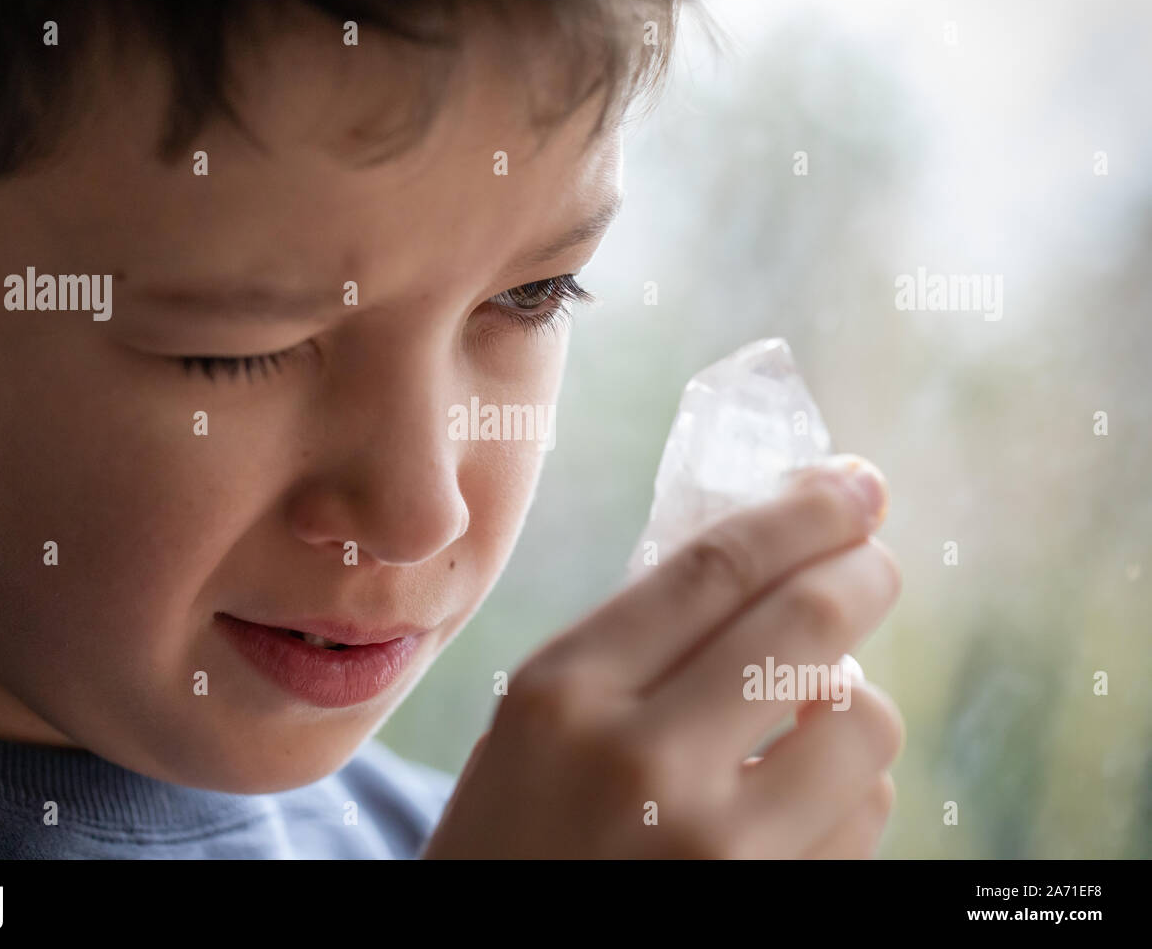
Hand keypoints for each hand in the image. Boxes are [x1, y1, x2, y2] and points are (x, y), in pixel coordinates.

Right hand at [422, 456, 902, 857]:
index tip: (853, 485)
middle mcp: (642, 764)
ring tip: (802, 717)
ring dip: (852, 700)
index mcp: (565, 693)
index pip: (716, 567)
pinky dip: (847, 787)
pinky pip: (864, 816)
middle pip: (808, 624)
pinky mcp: (775, 905)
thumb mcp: (537, 718)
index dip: (804, 512)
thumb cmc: (516, 834)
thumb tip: (780, 555)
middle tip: (873, 558)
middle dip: (864, 571)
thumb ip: (636, 642)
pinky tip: (794, 795)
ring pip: (862, 724)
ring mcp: (718, 851)